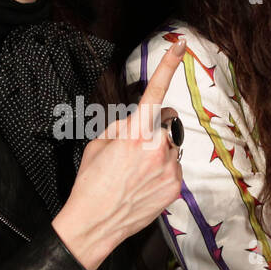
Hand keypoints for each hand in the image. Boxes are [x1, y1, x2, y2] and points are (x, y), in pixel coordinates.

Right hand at [53, 38, 185, 269]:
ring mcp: (170, 169)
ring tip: (134, 174)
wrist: (94, 223)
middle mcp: (158, 148)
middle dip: (154, 130)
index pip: (155, 92)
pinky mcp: (175, 187)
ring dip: (158, 154)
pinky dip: (161, 173)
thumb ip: (123, 126)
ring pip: (170, 148)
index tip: (180, 46)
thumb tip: (137, 122)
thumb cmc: (91, 183)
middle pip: (166, 124)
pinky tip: (142, 186)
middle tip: (132, 150)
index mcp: (136, 133)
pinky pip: (173, 169)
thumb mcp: (98, 144)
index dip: (168, 66)